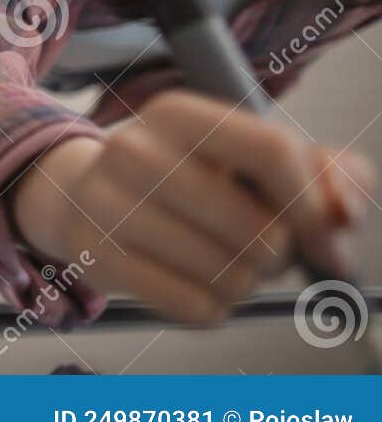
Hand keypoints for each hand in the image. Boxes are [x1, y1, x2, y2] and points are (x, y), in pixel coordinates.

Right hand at [8, 90, 374, 323]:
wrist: (77, 194)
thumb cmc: (180, 177)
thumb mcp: (242, 155)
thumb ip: (320, 172)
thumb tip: (344, 213)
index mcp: (177, 114)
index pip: (272, 151)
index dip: (313, 204)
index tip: (325, 238)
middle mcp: (134, 150)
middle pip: (260, 231)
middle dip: (278, 256)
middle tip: (258, 249)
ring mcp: (107, 205)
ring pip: (230, 277)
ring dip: (245, 285)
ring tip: (222, 264)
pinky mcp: (96, 257)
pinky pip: (193, 307)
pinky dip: (210, 308)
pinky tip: (192, 284)